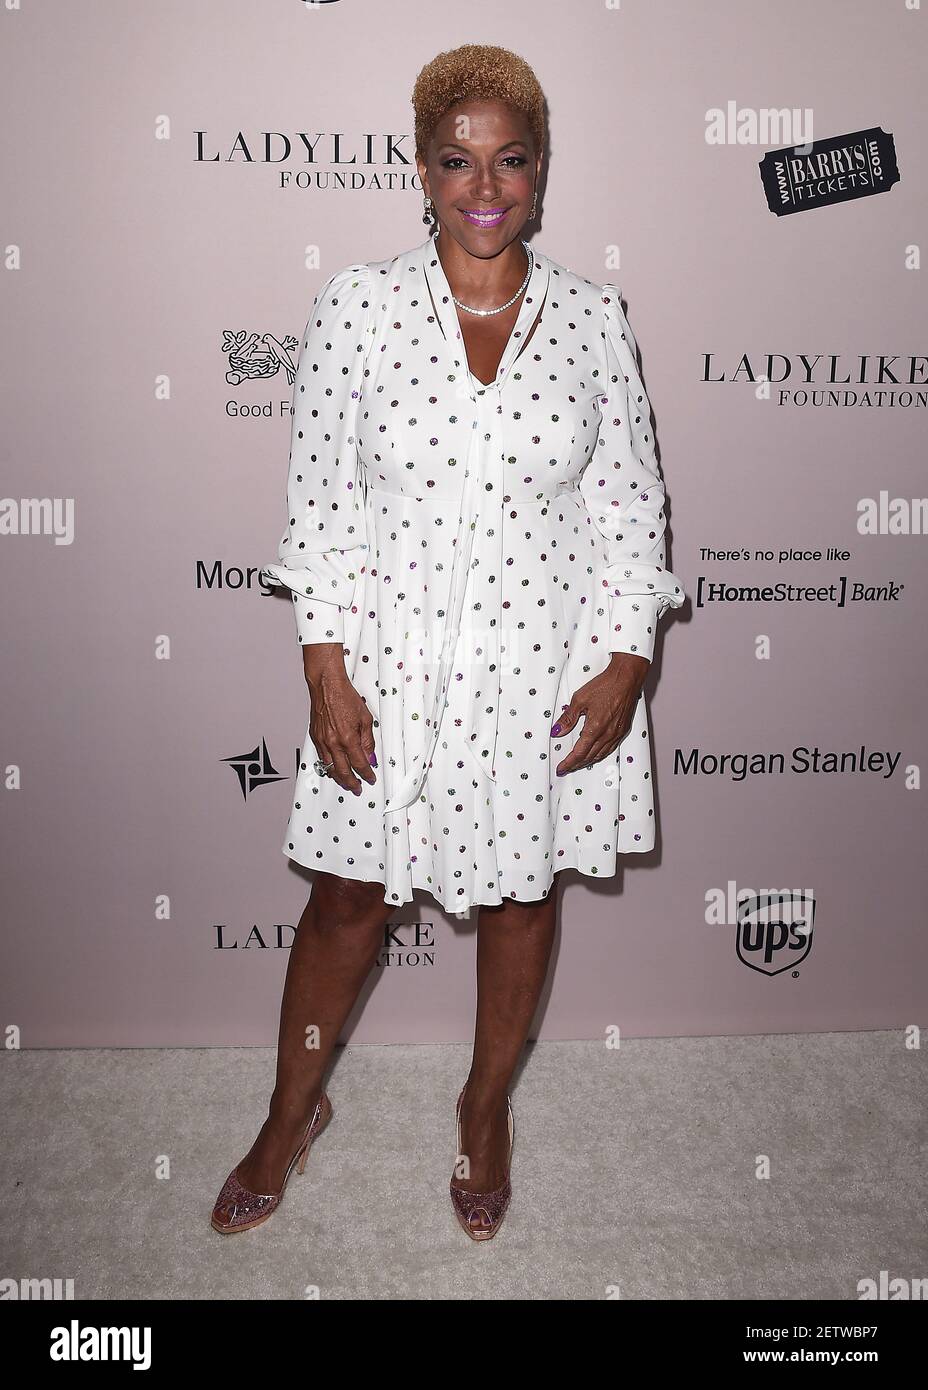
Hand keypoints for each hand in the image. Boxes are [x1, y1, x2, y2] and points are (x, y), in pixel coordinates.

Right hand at [302, 644, 375, 794]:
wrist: (326, 686)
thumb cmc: (345, 697)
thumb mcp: (365, 718)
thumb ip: (367, 741)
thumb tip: (370, 756)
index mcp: (348, 738)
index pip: (360, 764)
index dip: (366, 774)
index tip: (370, 779)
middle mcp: (333, 742)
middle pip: (343, 771)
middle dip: (351, 782)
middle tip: (357, 788)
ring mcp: (322, 741)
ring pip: (330, 768)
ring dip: (339, 778)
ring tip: (346, 782)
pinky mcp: (315, 737)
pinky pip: (322, 758)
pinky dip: (328, 766)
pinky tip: (333, 768)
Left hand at [551, 652, 649, 776]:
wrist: (626, 678)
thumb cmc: (606, 685)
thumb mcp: (580, 699)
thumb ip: (568, 718)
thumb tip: (557, 730)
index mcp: (595, 728)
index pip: (579, 753)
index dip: (568, 762)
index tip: (561, 767)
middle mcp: (607, 734)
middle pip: (589, 757)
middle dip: (576, 764)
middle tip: (567, 768)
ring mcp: (617, 733)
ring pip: (600, 755)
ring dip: (588, 761)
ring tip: (578, 764)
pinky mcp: (623, 730)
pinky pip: (610, 748)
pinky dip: (600, 754)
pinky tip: (596, 753)